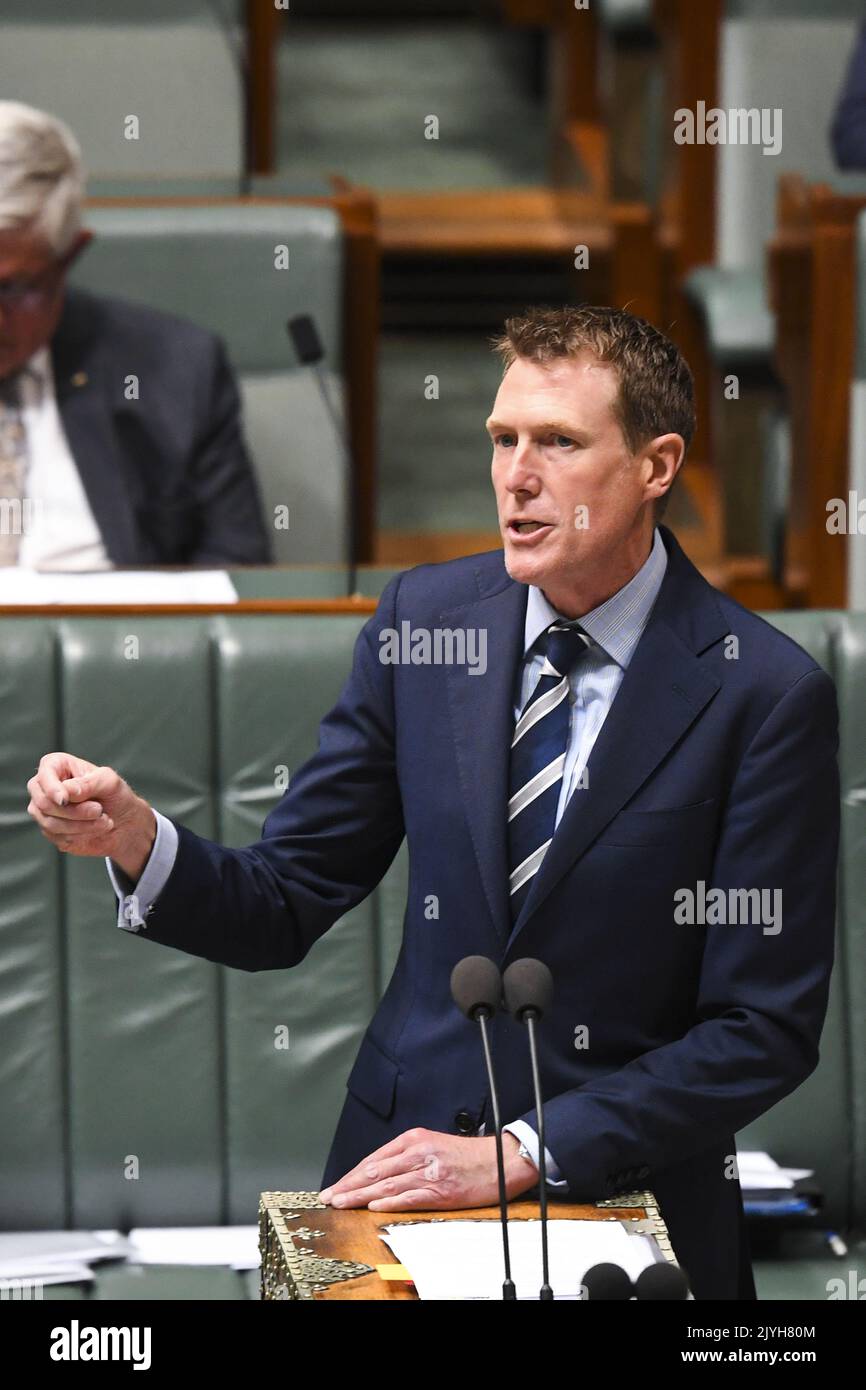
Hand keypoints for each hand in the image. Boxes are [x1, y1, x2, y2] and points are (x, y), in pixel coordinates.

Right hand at [27, 752, 155, 879]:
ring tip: (105, 820)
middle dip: (74, 811)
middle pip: (44, 803)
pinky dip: (80, 836)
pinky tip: (95, 829)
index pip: (43, 775)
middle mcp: (44, 787)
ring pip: (49, 823)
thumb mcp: (108, 782)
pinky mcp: (50, 831)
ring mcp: (44, 811)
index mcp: (56, 766)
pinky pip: (57, 837)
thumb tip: (66, 791)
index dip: (52, 789)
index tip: (64, 800)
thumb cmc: (115, 795)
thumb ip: (87, 784)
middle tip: (99, 810)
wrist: (124, 822)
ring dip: (81, 825)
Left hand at [319, 1128, 539, 1211]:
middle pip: (375, 1170)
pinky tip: (373, 1205)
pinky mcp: (440, 1190)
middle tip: (329, 1197)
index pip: (375, 1158)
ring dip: (360, 1195)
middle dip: (349, 1185)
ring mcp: (429, 1171)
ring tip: (342, 1203)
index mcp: (415, 1139)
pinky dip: (389, 1201)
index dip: (352, 1174)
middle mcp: (419, 1152)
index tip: (336, 1185)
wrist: (501, 1160)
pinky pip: (409, 1195)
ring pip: (386, 1183)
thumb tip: (379, 1174)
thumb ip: (408, 1156)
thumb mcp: (434, 1145)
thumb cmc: (467, 1155)